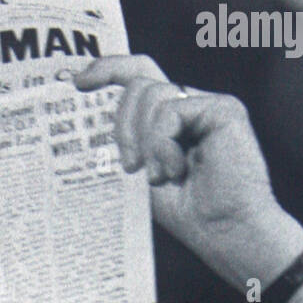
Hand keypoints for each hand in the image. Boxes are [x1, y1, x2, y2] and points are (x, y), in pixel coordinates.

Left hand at [75, 56, 302, 291]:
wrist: (225, 231)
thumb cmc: (189, 212)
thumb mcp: (143, 173)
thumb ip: (128, 141)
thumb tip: (92, 118)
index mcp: (169, 120)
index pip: (138, 78)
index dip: (107, 70)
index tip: (77, 81)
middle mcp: (188, 106)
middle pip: (139, 83)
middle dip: (123, 124)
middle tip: (128, 166)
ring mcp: (206, 104)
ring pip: (152, 93)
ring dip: (145, 139)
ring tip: (158, 176)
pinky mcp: (223, 108)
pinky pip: (172, 109)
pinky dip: (163, 143)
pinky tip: (176, 169)